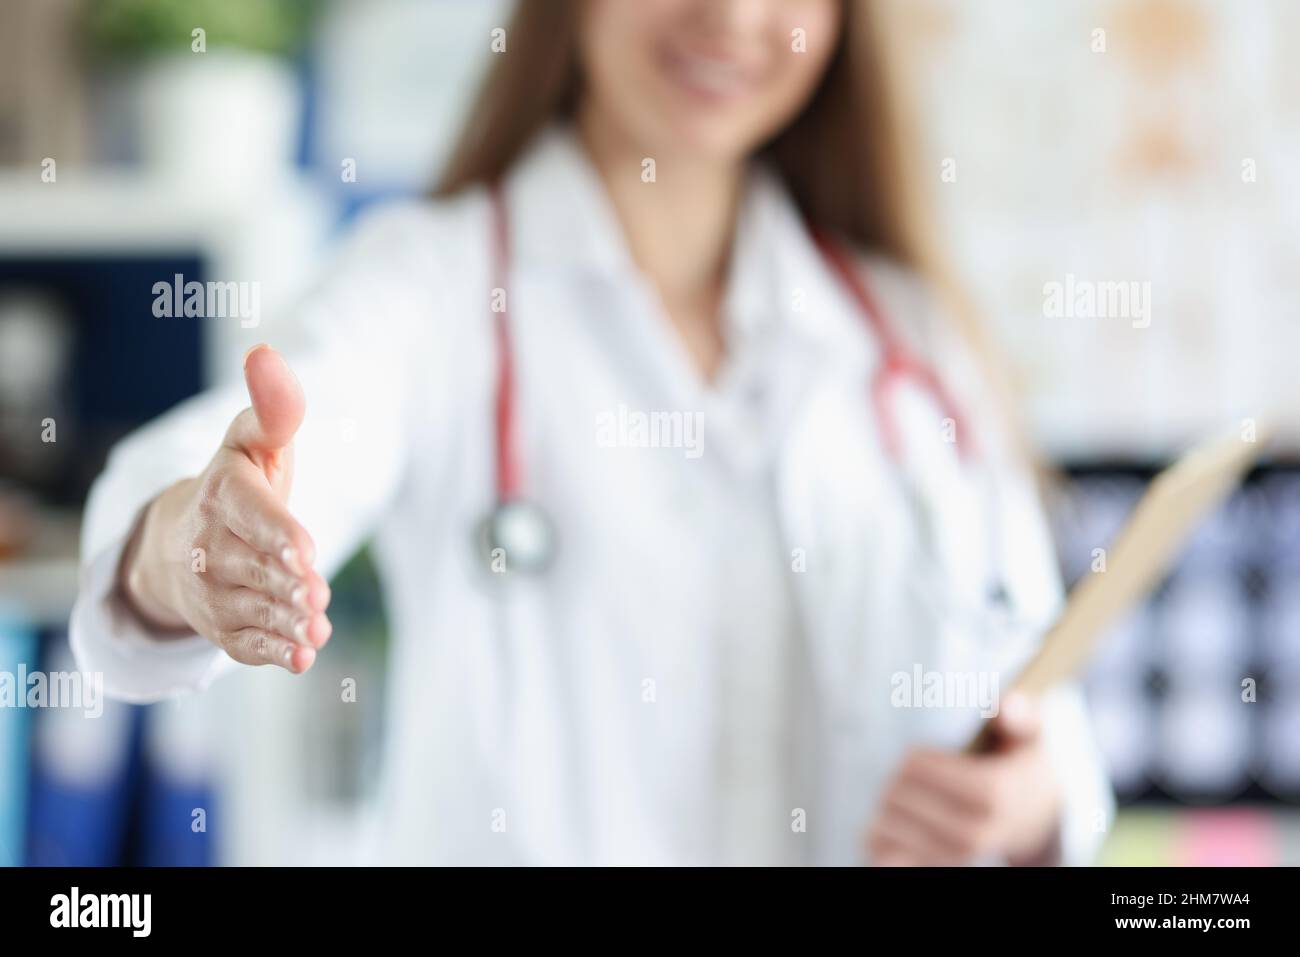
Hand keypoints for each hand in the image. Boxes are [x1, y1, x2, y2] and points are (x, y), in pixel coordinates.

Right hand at [118, 344, 331, 672]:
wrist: (179, 546)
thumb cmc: (238, 487)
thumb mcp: (254, 444)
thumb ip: (272, 409)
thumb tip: (267, 354)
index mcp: (220, 497)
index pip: (252, 518)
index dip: (278, 535)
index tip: (303, 551)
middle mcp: (207, 547)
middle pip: (257, 569)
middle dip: (287, 584)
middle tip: (316, 597)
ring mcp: (211, 593)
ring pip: (256, 609)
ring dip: (287, 621)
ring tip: (316, 629)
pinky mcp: (222, 628)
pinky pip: (248, 644)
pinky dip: (274, 653)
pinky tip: (301, 658)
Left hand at [865, 692, 1061, 865]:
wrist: (1033, 818)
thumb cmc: (1021, 765)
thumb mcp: (1031, 734)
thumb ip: (1021, 715)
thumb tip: (1007, 705)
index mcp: (992, 793)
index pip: (918, 767)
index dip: (916, 756)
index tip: (924, 755)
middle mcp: (972, 832)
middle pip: (897, 792)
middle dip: (899, 776)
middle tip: (914, 775)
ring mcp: (951, 854)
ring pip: (885, 824)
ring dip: (886, 803)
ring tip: (906, 796)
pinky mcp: (931, 867)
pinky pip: (885, 858)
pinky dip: (878, 839)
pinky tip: (888, 824)